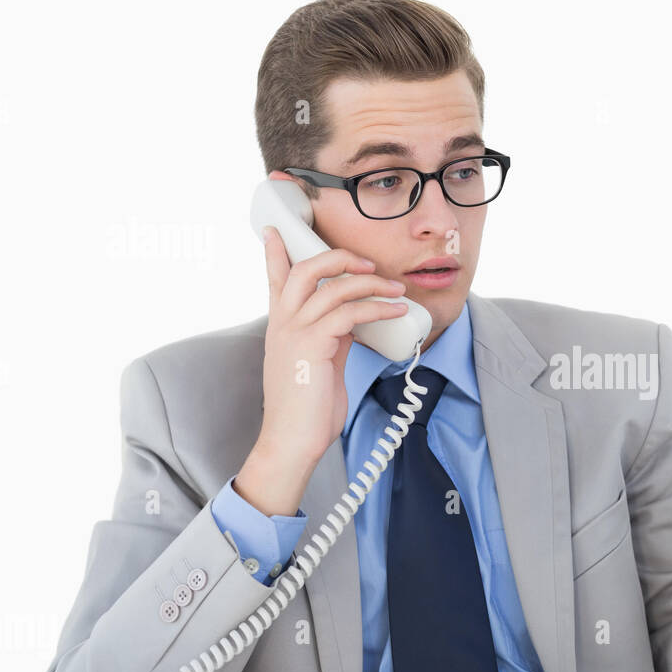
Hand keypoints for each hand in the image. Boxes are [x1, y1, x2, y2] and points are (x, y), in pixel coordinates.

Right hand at [235, 227, 409, 514]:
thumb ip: (330, 337)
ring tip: (397, 289)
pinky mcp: (313, 345)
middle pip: (306, 269)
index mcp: (281, 326)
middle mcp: (283, 323)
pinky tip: (396, 310)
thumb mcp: (319, 363)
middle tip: (367, 262)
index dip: (275, 252)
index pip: (275, 278)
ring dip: (371, 283)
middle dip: (339, 257)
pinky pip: (349, 312)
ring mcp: (295, 332)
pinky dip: (377, 307)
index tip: (275, 231)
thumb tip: (353, 320)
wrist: (292, 440)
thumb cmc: (308, 408)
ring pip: (333, 287)